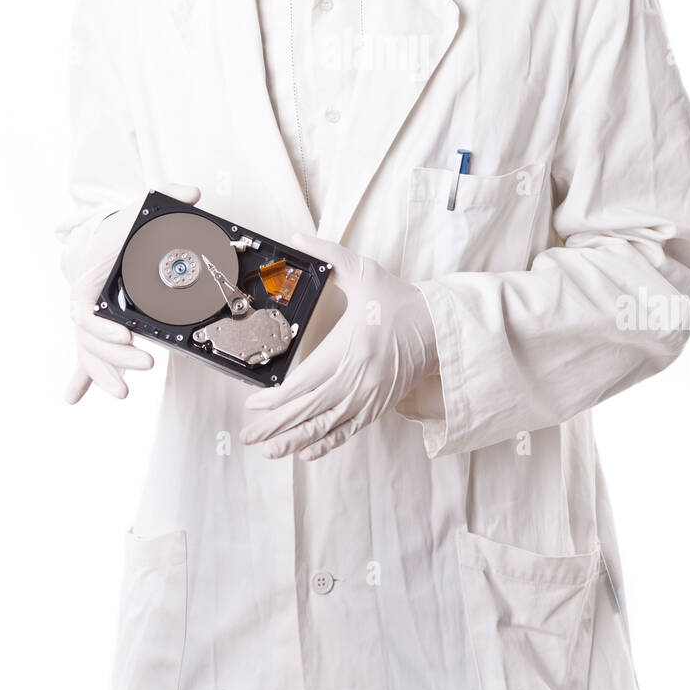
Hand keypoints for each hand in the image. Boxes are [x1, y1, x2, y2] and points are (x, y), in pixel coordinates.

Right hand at [64, 184, 201, 403]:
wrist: (108, 233)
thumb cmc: (122, 227)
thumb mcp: (140, 207)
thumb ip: (168, 197)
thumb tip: (193, 193)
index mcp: (92, 275)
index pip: (84, 308)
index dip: (100, 327)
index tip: (126, 336)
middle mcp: (87, 299)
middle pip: (89, 338)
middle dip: (115, 356)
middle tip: (146, 362)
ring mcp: (92, 316)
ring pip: (88, 351)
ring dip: (102, 373)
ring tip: (122, 392)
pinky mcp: (101, 327)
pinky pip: (87, 355)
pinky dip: (85, 377)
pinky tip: (73, 397)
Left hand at [240, 233, 438, 460]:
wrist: (440, 327)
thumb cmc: (400, 300)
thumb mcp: (364, 271)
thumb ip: (329, 255)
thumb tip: (298, 237)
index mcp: (351, 347)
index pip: (305, 382)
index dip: (276, 397)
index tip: (253, 401)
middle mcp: (359, 378)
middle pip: (310, 411)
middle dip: (276, 425)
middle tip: (250, 435)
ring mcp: (370, 397)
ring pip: (326, 428)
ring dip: (295, 441)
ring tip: (270, 450)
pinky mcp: (379, 406)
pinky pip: (348, 431)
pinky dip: (326, 443)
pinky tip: (306, 451)